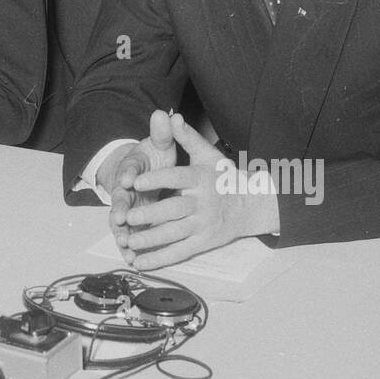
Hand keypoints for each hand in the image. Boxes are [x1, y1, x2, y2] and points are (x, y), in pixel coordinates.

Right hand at [101, 109, 181, 246]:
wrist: (143, 172)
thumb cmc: (153, 157)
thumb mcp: (159, 142)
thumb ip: (162, 131)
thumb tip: (165, 113)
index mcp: (132, 169)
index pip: (128, 170)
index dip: (127, 175)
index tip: (128, 179)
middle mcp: (125, 190)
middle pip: (120, 200)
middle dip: (121, 209)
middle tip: (122, 218)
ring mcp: (128, 208)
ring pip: (122, 223)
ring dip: (123, 234)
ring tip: (126, 246)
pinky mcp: (133, 223)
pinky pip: (130, 236)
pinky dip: (131, 248)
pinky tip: (134, 260)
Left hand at [117, 114, 276, 268]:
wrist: (252, 205)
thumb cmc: (225, 177)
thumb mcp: (208, 154)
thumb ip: (187, 138)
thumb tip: (171, 116)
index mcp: (201, 179)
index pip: (177, 178)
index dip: (157, 179)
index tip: (136, 181)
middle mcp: (203, 203)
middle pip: (174, 210)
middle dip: (150, 214)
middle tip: (127, 216)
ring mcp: (203, 225)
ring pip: (175, 234)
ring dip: (151, 239)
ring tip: (129, 240)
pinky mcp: (203, 243)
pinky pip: (179, 252)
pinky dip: (159, 259)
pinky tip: (139, 262)